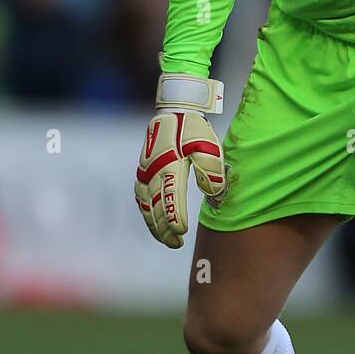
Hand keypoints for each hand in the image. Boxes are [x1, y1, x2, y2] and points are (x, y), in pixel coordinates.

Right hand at [135, 73, 226, 247]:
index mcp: (170, 165)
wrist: (174, 109)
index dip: (175, 218)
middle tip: (176, 244)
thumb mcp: (207, 142)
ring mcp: (145, 171)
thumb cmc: (193, 128)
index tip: (182, 232)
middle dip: (164, 228)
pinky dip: (146, 211)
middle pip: (155, 206)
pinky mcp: (143, 169)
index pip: (171, 198)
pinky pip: (140, 195)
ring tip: (165, 238)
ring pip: (145, 204)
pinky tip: (152, 220)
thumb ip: (210, 166)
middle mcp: (153, 171)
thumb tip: (213, 190)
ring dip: (153, 223)